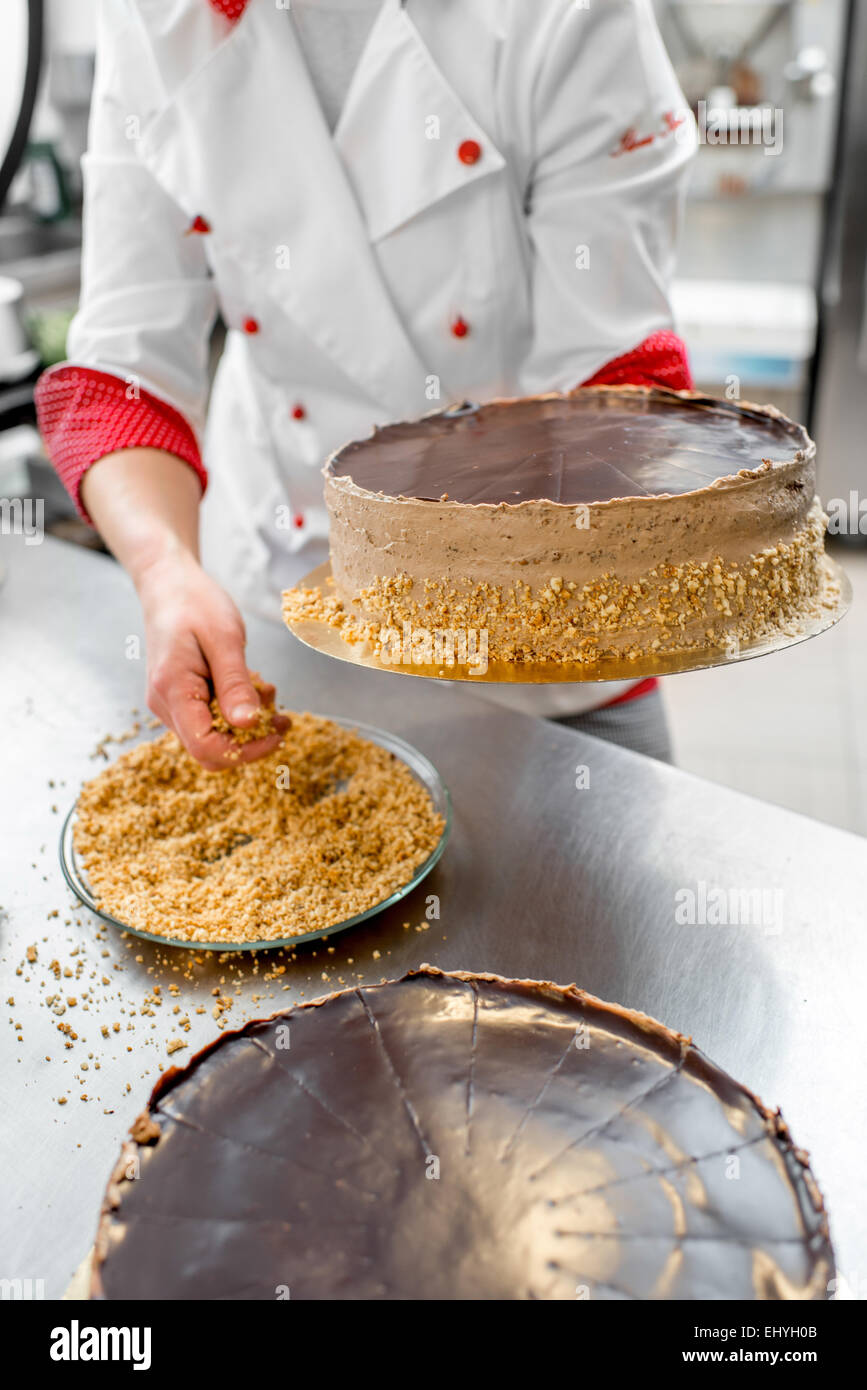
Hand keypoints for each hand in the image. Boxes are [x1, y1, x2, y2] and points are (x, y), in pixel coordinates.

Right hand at [137, 550, 289, 769]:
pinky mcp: (179, 699)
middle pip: (208, 750)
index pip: (205, 747)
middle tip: (282, 718)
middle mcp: (165, 704)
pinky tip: (251, 686)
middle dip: (250, 741)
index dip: (244, 751)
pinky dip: (235, 711)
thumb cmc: (194, 603)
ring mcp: (169, 704)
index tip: (277, 734)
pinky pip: (209, 720)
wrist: (168, 585)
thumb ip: (235, 684)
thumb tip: (249, 724)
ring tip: (268, 690)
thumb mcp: (224, 638)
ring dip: (246, 724)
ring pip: (211, 737)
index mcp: (173, 689)